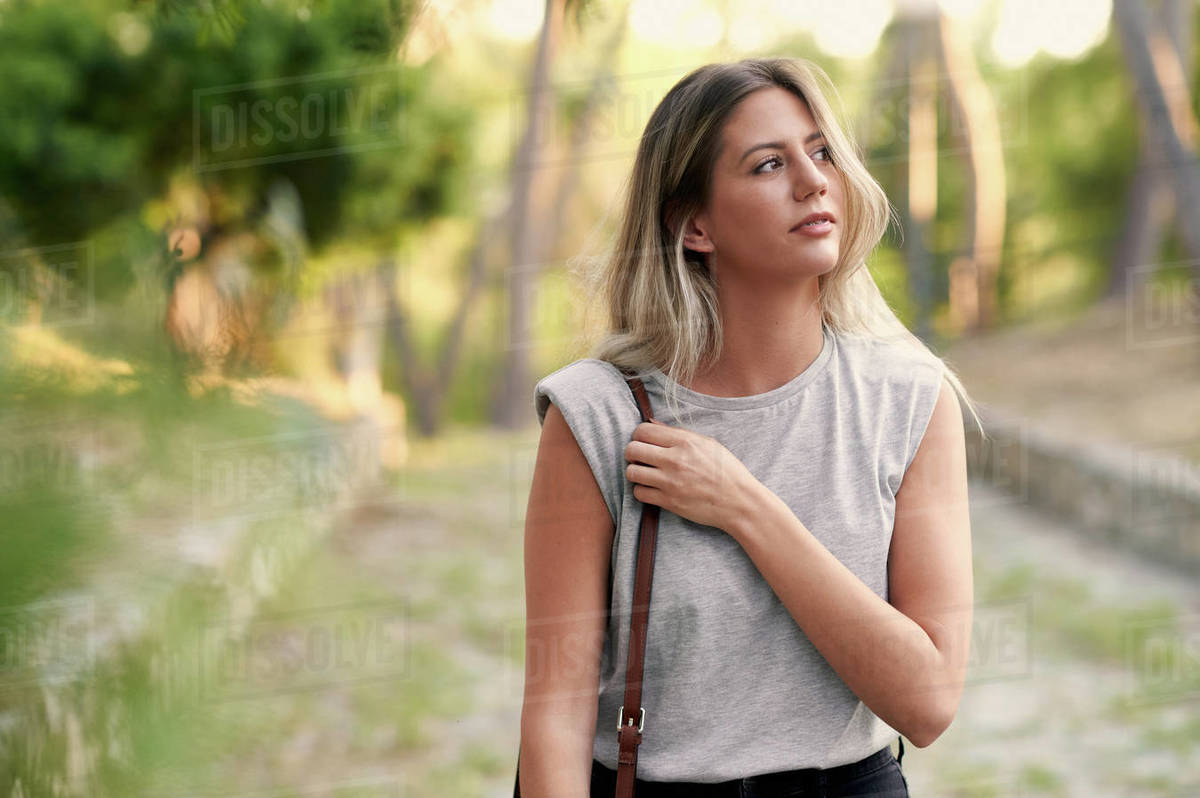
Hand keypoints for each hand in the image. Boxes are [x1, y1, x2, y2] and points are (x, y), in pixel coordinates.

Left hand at [623, 419, 756, 532]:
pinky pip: (639, 493)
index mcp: (685, 441)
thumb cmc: (726, 471)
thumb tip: (652, 424)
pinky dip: (642, 491)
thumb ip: (678, 433)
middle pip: (632, 450)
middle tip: (640, 458)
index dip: (639, 436)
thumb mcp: (708, 443)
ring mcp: (670, 482)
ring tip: (645, 474)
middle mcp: (675, 459)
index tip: (643, 442)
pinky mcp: (669, 501)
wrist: (739, 502)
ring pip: (631, 472)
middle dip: (632, 453)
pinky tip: (652, 489)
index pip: (643, 431)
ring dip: (635, 472)